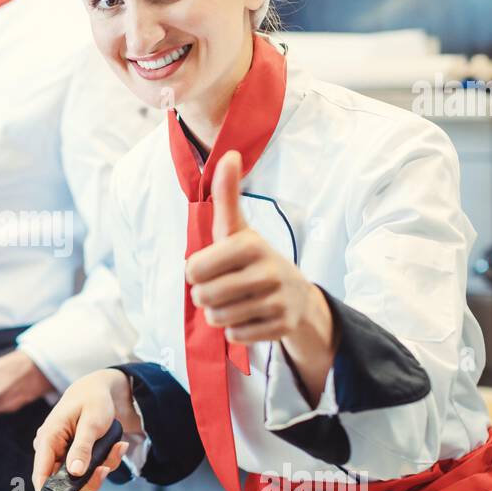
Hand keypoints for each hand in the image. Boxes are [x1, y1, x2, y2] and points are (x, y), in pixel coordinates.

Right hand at [31, 369, 134, 490]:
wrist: (99, 390)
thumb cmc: (93, 401)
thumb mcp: (92, 422)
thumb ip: (82, 447)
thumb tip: (75, 473)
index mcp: (48, 438)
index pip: (41, 474)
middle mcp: (52, 448)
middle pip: (64, 481)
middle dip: (90, 479)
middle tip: (107, 468)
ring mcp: (63, 453)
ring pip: (80, 477)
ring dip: (102, 468)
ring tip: (118, 448)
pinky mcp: (74, 456)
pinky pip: (88, 470)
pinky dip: (105, 462)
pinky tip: (118, 446)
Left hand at [185, 152, 334, 396]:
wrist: (298, 296)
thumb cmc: (254, 259)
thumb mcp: (238, 228)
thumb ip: (227, 195)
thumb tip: (227, 154)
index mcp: (249, 244)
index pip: (193, 270)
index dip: (195, 272)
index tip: (209, 267)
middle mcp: (266, 272)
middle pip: (203, 297)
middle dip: (205, 295)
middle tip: (221, 287)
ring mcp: (276, 301)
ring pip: (218, 319)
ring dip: (219, 314)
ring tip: (235, 301)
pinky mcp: (280, 327)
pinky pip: (235, 336)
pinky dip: (237, 330)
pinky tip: (250, 316)